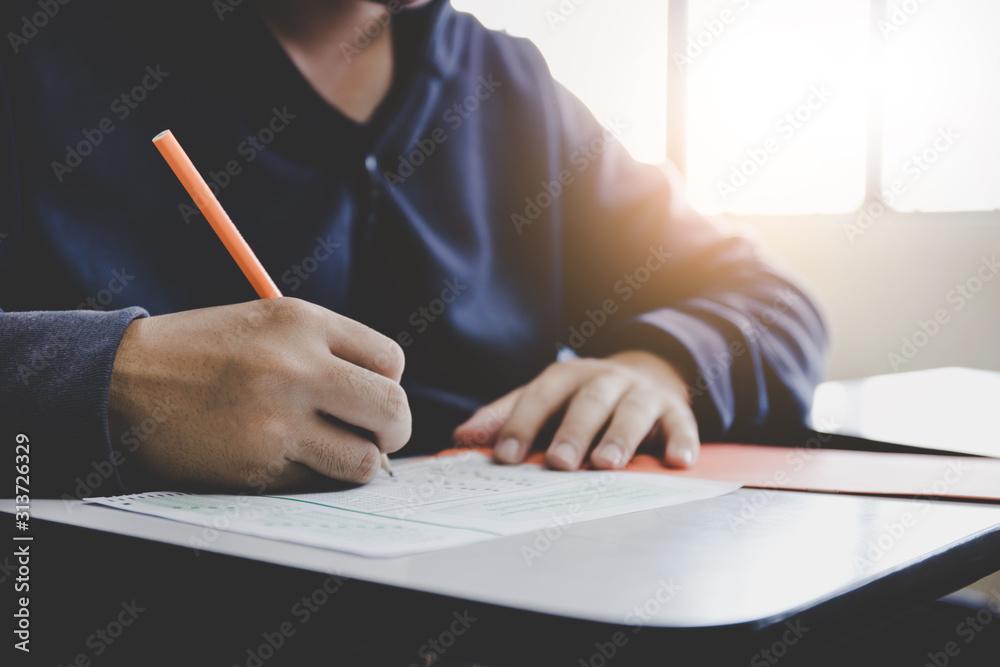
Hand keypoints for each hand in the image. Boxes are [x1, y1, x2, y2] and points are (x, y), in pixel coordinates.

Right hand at [107, 298, 409, 490]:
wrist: (123, 380)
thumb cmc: (204, 351)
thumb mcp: (270, 323)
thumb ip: (329, 350)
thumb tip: (386, 399)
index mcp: (302, 321)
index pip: (391, 361)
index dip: (388, 383)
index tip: (369, 394)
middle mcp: (296, 367)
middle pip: (393, 411)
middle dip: (394, 431)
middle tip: (377, 436)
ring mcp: (277, 420)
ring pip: (365, 461)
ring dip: (358, 463)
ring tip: (334, 452)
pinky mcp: (258, 465)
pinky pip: (318, 483)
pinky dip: (313, 478)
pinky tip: (286, 458)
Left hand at [452, 350, 698, 469]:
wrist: (643, 376)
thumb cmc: (581, 398)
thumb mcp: (544, 400)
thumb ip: (506, 417)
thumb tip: (461, 436)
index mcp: (567, 377)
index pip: (540, 397)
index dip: (521, 425)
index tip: (506, 456)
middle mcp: (605, 380)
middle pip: (588, 403)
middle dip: (572, 432)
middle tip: (559, 463)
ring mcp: (642, 394)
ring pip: (631, 412)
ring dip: (620, 437)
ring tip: (607, 464)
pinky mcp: (675, 411)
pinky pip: (681, 425)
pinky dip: (681, 442)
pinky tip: (677, 462)